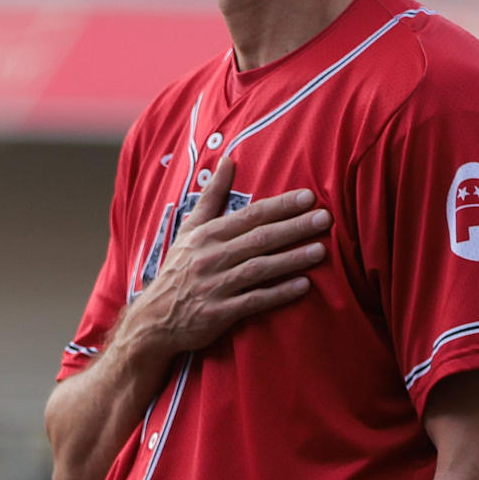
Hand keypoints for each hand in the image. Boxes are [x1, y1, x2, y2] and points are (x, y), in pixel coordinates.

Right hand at [116, 163, 328, 368]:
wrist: (154, 320)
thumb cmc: (178, 270)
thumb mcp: (189, 230)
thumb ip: (212, 196)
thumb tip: (227, 159)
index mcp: (206, 235)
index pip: (249, 216)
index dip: (280, 206)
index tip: (308, 197)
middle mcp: (210, 258)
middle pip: (259, 239)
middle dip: (294, 228)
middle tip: (324, 219)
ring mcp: (214, 286)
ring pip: (259, 268)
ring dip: (291, 259)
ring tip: (321, 251)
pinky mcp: (218, 313)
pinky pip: (254, 301)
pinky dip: (279, 294)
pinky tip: (303, 286)